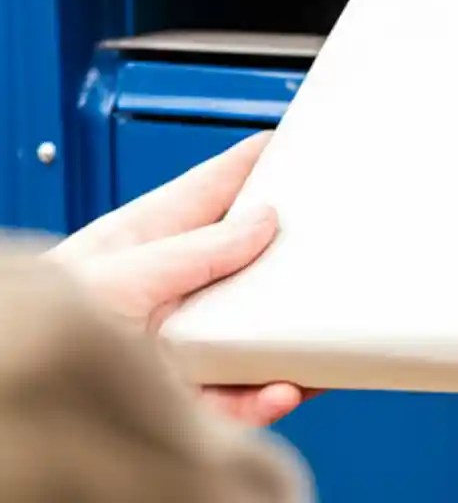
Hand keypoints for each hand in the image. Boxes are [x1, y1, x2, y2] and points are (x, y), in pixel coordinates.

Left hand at [47, 132, 314, 425]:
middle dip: (284, 258)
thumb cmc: (32, 329)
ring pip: (250, 336)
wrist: (23, 413)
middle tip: (326, 243)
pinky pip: (239, 400)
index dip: (248, 165)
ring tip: (314, 331)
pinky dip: (265, 398)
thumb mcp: (117, 276)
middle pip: (241, 265)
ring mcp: (176, 347)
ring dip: (284, 338)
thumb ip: (192, 251)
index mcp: (140, 245)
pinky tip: (281, 388)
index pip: (206, 192)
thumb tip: (260, 222)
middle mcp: (164, 294)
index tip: (289, 145)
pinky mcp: (183, 401)